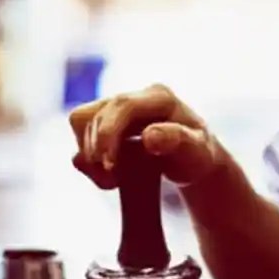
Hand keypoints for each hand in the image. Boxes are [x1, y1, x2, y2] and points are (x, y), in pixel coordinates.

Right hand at [68, 83, 221, 188]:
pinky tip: (110, 175)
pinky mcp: (107, 117)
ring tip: (113, 180)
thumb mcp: (197, 153)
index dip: (108, 133)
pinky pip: (81, 130)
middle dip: (96, 150)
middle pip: (96, 113)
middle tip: (112, 183)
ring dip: (89, 154)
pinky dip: (88, 156)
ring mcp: (118, 104)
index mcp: (160, 97)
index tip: (109, 167)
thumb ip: (176, 141)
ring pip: (81, 120)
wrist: (193, 159)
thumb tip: (149, 136)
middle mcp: (136, 95)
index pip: (122, 104)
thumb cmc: (197, 157)